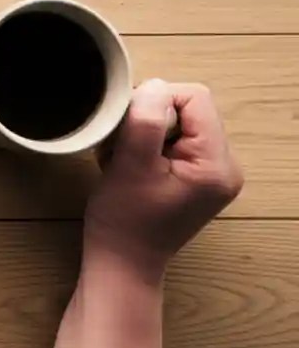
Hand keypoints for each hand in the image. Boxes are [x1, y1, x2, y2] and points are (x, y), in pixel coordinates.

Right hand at [85, 79, 243, 275]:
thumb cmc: (123, 219)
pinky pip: (176, 138)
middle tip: (122, 145)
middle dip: (149, 117)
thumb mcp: (129, 166)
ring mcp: (213, 172)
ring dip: (145, 130)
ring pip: (179, 121)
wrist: (122, 262)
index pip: (194, 98)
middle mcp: (225, 165)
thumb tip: (154, 85)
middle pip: (189, 108)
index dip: (155, 100)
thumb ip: (144, 122)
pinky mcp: (196, 176)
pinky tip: (133, 164)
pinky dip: (149, 143)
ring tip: (125, 157)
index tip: (127, 127)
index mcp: (217, 163)